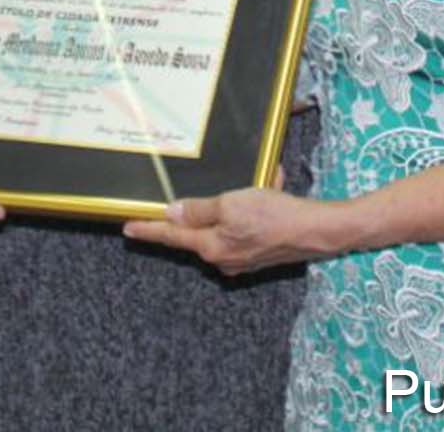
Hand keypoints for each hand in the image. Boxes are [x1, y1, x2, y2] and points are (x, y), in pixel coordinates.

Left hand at [121, 184, 344, 276]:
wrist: (316, 231)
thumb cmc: (274, 215)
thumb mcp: (231, 204)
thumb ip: (199, 210)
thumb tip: (173, 212)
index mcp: (211, 247)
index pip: (171, 236)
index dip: (148, 229)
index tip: (127, 228)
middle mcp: (223, 257)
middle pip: (196, 233)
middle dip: (198, 211)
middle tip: (194, 195)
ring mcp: (241, 257)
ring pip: (223, 226)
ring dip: (231, 204)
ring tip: (250, 185)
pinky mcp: (258, 252)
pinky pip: (245, 226)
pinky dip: (251, 207)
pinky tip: (266, 188)